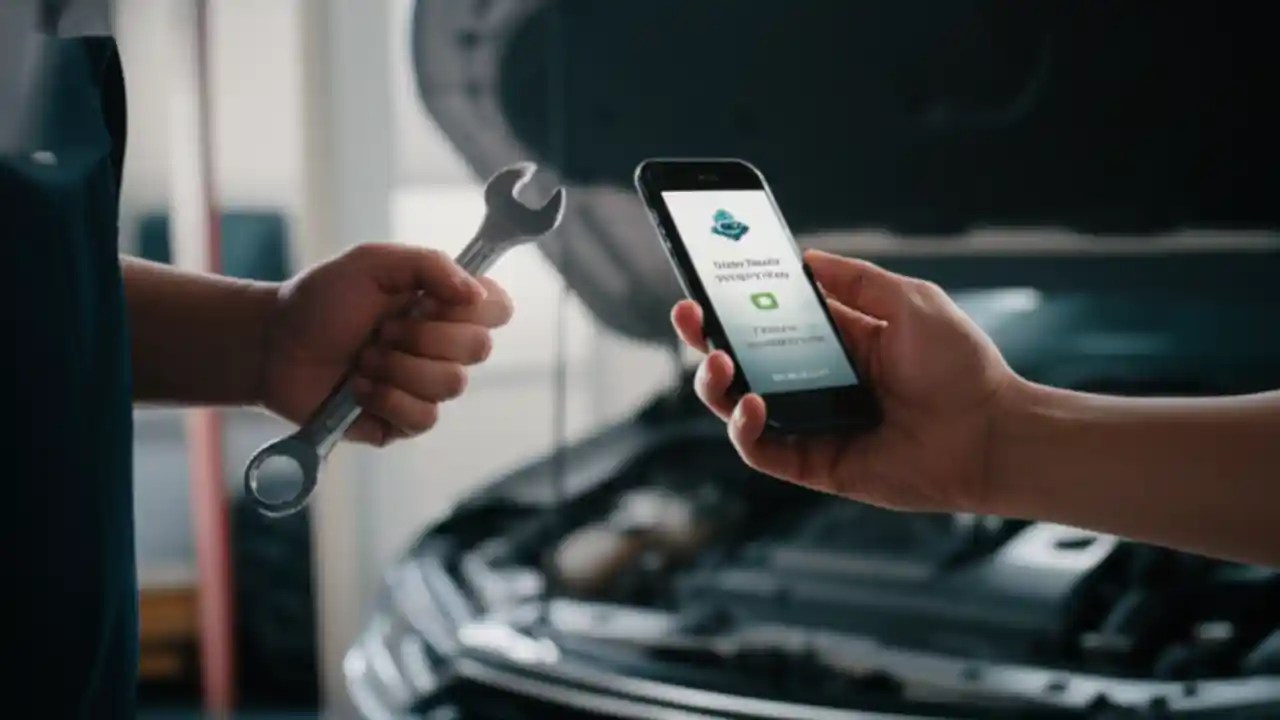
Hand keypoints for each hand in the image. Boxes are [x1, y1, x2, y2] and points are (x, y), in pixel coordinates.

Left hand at [260, 243, 512, 446]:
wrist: (273, 346)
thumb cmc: (321, 300)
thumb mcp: (373, 262)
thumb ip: (430, 265)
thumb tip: (476, 294)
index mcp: (444, 305)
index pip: (498, 309)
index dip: (476, 308)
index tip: (433, 301)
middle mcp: (443, 346)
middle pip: (478, 348)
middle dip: (423, 335)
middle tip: (382, 329)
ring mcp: (426, 386)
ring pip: (451, 384)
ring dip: (398, 367)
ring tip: (364, 358)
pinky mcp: (403, 421)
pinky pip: (424, 417)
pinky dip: (386, 398)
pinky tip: (358, 388)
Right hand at [671, 249, 1016, 511]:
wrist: (993, 432)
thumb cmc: (962, 367)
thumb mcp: (910, 300)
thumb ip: (857, 279)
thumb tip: (805, 257)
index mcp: (835, 341)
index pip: (768, 319)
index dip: (733, 303)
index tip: (705, 279)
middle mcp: (815, 382)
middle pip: (742, 362)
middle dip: (705, 339)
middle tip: (688, 316)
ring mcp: (812, 424)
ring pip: (739, 407)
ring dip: (715, 385)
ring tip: (717, 362)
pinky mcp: (815, 464)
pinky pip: (763, 451)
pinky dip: (745, 429)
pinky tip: (752, 404)